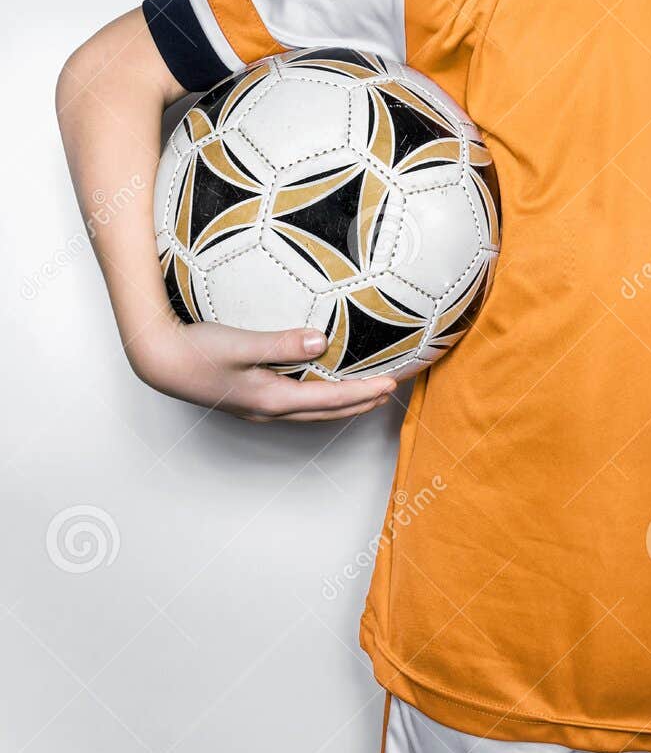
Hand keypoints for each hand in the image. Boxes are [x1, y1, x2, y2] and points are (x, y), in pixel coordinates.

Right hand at [129, 315, 398, 422]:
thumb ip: (282, 343)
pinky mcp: (248, 399)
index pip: (331, 399)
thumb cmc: (196, 350)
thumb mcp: (241, 344)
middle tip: (389, 392)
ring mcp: (258, 408)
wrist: (158, 361)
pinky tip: (319, 387)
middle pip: (326, 412)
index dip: (364, 392)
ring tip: (365, 394)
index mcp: (272, 399)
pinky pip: (296, 403)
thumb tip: (322, 341)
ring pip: (311, 411)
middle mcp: (269, 410)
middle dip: (360, 402)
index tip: (391, 384)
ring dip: (341, 404)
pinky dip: (319, 399)